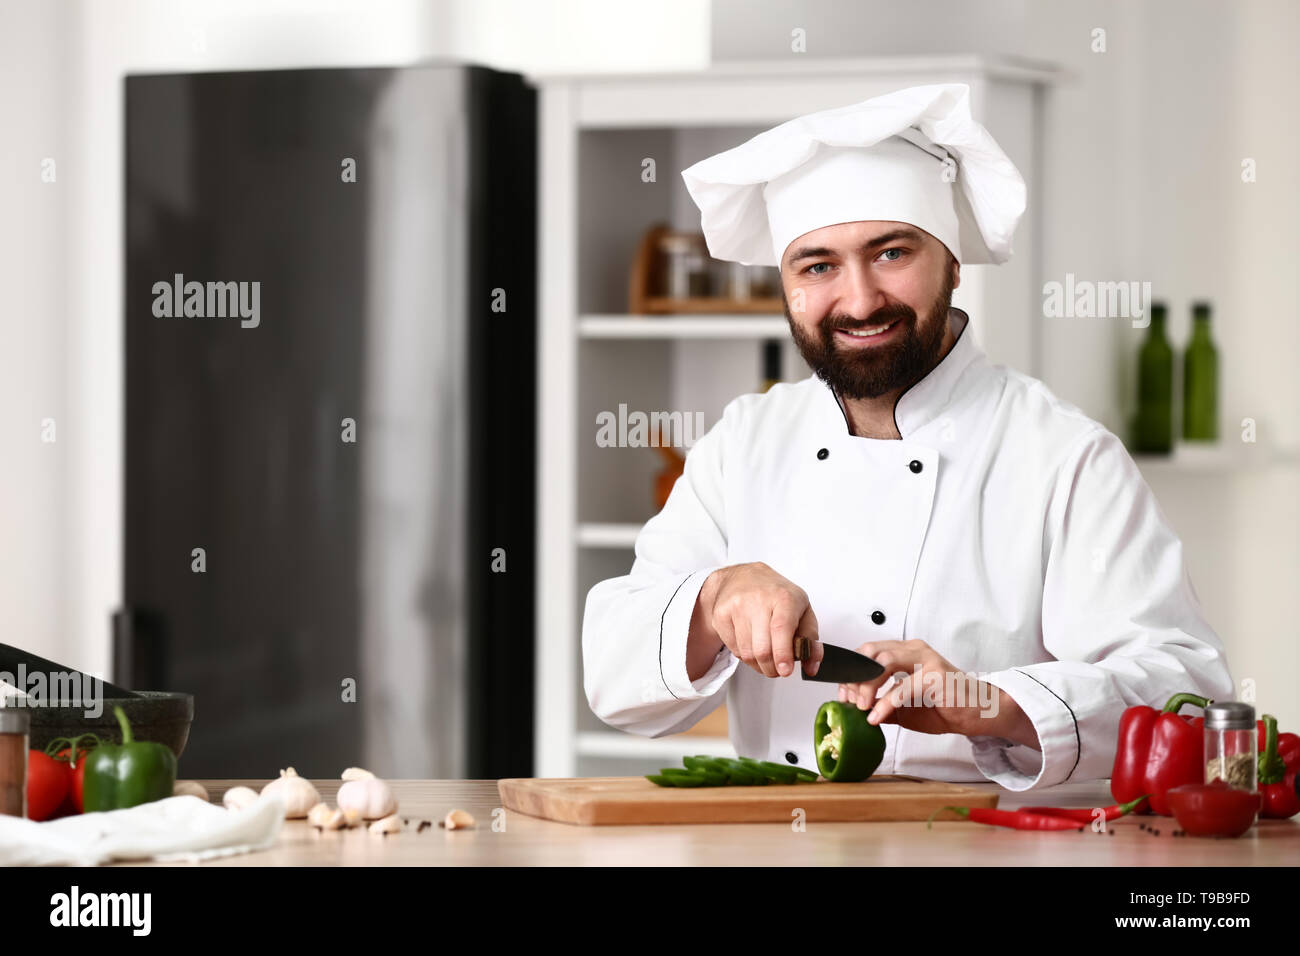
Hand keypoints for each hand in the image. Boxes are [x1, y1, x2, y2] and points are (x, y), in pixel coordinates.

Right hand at [698, 562, 823, 678]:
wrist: (742, 577)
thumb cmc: (776, 595)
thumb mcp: (803, 610)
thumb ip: (811, 640)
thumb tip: (812, 667)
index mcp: (784, 597)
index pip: (781, 628)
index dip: (783, 653)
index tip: (785, 670)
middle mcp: (758, 599)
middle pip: (762, 648)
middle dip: (772, 668)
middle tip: (777, 670)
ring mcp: (736, 606)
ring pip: (747, 653)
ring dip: (758, 665)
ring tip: (765, 657)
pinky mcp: (721, 615)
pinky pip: (734, 650)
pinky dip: (744, 656)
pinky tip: (751, 644)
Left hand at [838, 639, 1005, 737]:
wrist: (981, 713)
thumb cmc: (946, 707)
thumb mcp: (906, 709)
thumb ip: (883, 705)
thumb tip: (856, 711)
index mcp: (905, 652)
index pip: (868, 653)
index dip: (851, 672)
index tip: (842, 695)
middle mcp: (914, 650)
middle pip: (871, 653)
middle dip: (854, 677)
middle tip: (849, 701)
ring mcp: (926, 659)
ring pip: (884, 662)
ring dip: (867, 686)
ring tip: (861, 707)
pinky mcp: (936, 675)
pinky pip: (903, 687)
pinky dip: (885, 703)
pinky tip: (876, 717)